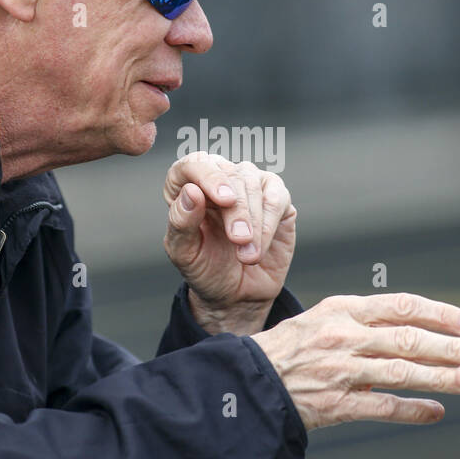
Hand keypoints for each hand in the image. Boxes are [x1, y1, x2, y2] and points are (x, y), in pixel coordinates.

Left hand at [163, 152, 295, 333]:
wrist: (235, 294)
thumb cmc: (204, 268)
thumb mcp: (184, 252)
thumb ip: (181, 222)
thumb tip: (191, 191)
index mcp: (188, 184)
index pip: (195, 163)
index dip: (209, 176)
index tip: (223, 199)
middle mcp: (220, 178)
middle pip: (230, 175)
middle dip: (237, 210)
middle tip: (238, 240)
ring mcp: (250, 185)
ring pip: (255, 184)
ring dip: (254, 221)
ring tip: (247, 255)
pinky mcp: (276, 198)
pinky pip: (277, 197)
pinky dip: (270, 223)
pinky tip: (260, 246)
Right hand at [252, 293, 459, 431]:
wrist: (250, 383)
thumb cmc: (289, 349)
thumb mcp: (322, 318)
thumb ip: (363, 319)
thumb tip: (410, 321)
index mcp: (342, 310)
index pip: (400, 305)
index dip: (439, 314)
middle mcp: (343, 337)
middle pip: (408, 339)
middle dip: (451, 348)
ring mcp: (340, 371)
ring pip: (402, 373)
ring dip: (442, 378)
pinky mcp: (336, 404)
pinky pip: (383, 407)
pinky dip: (413, 410)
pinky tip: (436, 412)